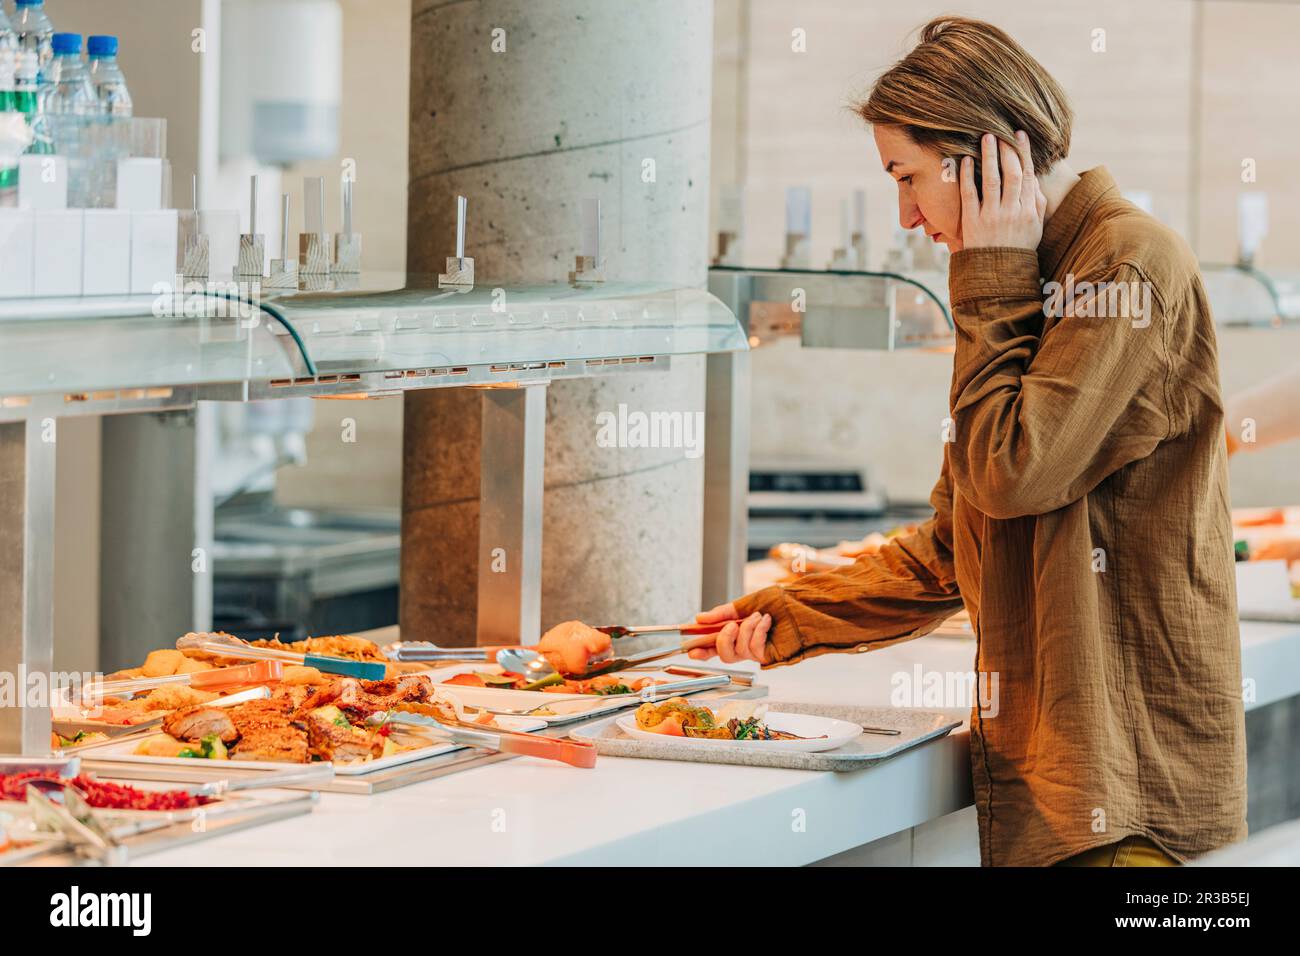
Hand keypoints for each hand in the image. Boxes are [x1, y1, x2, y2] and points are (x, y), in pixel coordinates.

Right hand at [689, 602, 770, 663]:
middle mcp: (745, 645)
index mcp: (736, 633)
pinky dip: (758, 630)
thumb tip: (700, 618)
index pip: (715, 646)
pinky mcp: (768, 655)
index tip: (691, 651)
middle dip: (722, 640)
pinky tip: (767, 621)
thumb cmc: (777, 602)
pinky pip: (753, 647)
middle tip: (731, 625)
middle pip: (724, 655)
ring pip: (738, 650)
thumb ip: (722, 613)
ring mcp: (756, 652)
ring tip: (758, 615)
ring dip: (746, 628)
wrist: (799, 602)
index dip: (702, 651)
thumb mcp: (744, 603)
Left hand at [960, 130, 1045, 250]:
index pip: (1027, 175)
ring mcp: (991, 216)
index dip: (1024, 153)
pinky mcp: (972, 222)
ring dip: (990, 157)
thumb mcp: (1035, 227)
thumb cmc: (1018, 248)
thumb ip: (1036, 202)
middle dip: (1008, 150)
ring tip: (986, 137)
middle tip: (1002, 131)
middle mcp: (1011, 212)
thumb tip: (1033, 178)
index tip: (1020, 135)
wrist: (998, 274)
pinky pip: (970, 195)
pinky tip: (966, 160)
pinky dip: (968, 176)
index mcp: (1028, 211)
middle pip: (1011, 174)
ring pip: (992, 181)